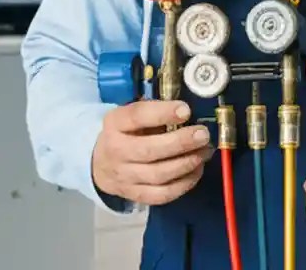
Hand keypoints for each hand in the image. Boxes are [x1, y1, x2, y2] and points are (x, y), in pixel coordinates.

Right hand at [92, 100, 212, 204]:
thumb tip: (187, 113)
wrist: (100, 164)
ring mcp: (125, 177)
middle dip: (181, 142)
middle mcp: (116, 151)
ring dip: (187, 163)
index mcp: (115, 124)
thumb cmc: (125, 133)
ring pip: (159, 175)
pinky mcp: (136, 195)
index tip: (185, 110)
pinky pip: (163, 194)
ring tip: (204, 151)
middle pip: (150, 150)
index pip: (137, 116)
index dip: (162, 113)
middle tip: (202, 135)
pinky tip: (196, 170)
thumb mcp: (131, 116)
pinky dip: (184, 183)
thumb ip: (154, 112)